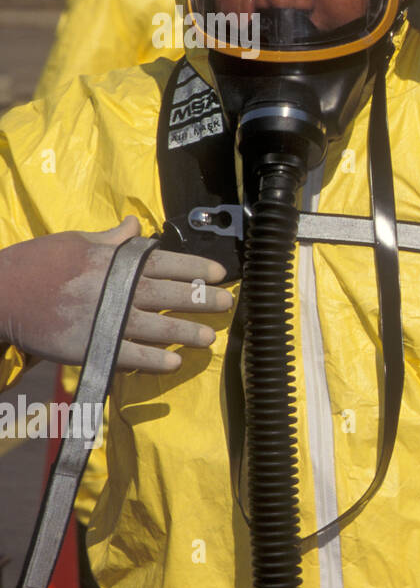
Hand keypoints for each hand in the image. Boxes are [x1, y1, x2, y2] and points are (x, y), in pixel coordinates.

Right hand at [0, 217, 232, 372]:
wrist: (0, 295)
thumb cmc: (37, 264)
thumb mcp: (76, 241)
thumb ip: (112, 239)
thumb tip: (136, 225)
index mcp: (116, 262)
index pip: (167, 262)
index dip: (196, 268)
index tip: (220, 273)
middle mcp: (117, 289)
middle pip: (171, 294)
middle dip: (202, 300)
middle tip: (228, 304)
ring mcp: (107, 319)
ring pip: (159, 326)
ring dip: (188, 332)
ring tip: (211, 338)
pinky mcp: (93, 345)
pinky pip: (132, 354)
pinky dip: (155, 360)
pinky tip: (174, 362)